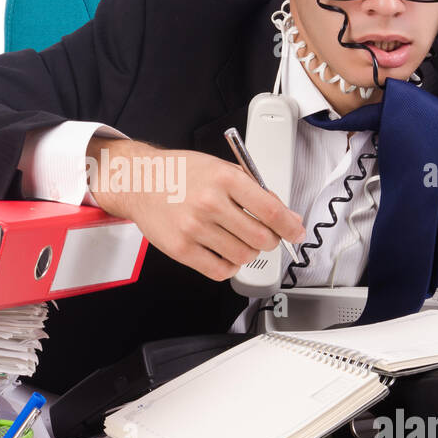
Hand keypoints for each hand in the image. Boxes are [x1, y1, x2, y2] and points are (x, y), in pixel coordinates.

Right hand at [85, 138, 304, 281]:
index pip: (271, 211)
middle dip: (270, 241)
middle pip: (261, 239)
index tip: (297, 233)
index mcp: (225, 179)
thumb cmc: (181, 173)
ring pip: (243, 257)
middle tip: (265, 235)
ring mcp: (194, 228)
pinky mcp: (181, 249)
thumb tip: (285, 216)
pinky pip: (220, 270)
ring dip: (249, 252)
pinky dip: (230, 266)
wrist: (140, 181)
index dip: (291, 227)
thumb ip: (253, 190)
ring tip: (239, 240)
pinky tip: (225, 253)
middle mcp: (210, 203)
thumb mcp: (221, 168)